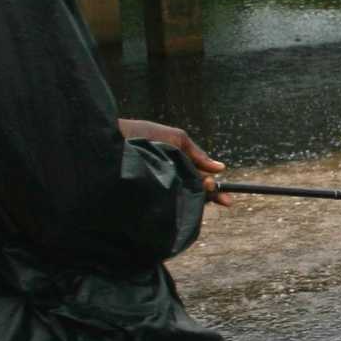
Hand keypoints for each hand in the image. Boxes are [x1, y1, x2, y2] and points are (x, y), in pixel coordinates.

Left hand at [116, 118, 230, 200]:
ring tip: (203, 189)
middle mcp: (170, 179)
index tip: (228, 201)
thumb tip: (221, 168)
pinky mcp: (147, 197)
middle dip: (209, 194)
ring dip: (197, 197)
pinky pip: (167, 205)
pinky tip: (185, 202)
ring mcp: (159, 189)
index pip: (200, 181)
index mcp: (178, 166)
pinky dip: (178, 205)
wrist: (112, 140)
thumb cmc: (141, 134)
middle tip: (217, 194)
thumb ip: (197, 154)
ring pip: (184, 199)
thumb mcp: (176, 138)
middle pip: (195, 192)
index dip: (215, 191)